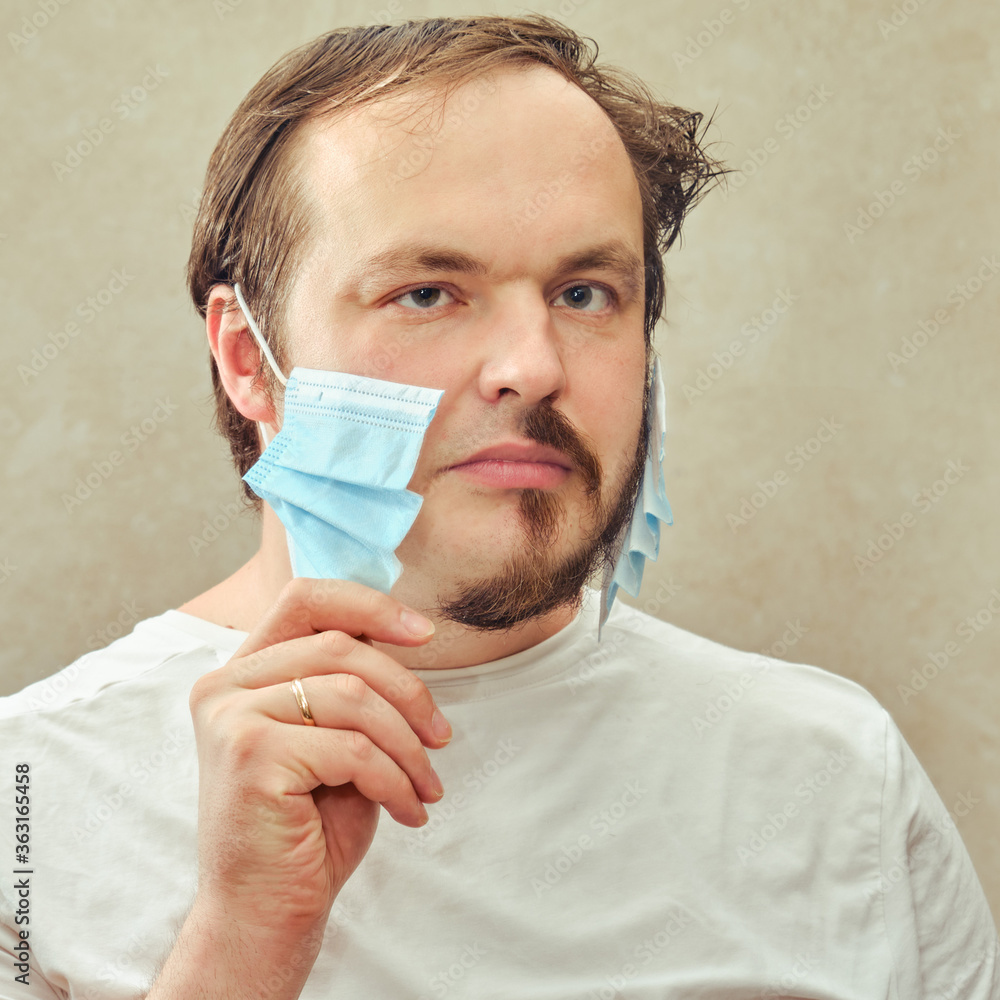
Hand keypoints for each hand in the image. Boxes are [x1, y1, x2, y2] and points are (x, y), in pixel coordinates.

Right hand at [187, 577, 448, 937]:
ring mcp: (230, 716)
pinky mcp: (248, 754)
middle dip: (408, 691)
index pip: (307, 598)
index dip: (370, 605)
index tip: (424, 633)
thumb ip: (351, 682)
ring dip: (407, 744)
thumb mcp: (336, 735)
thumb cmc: (310, 823)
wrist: (268, 910)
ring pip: (353, 696)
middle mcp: (225, 684)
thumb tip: (409, 631)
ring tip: (426, 784)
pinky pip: (352, 749)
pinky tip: (408, 809)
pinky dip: (395, 780)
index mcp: (244, 670)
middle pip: (340, 646)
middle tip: (441, 738)